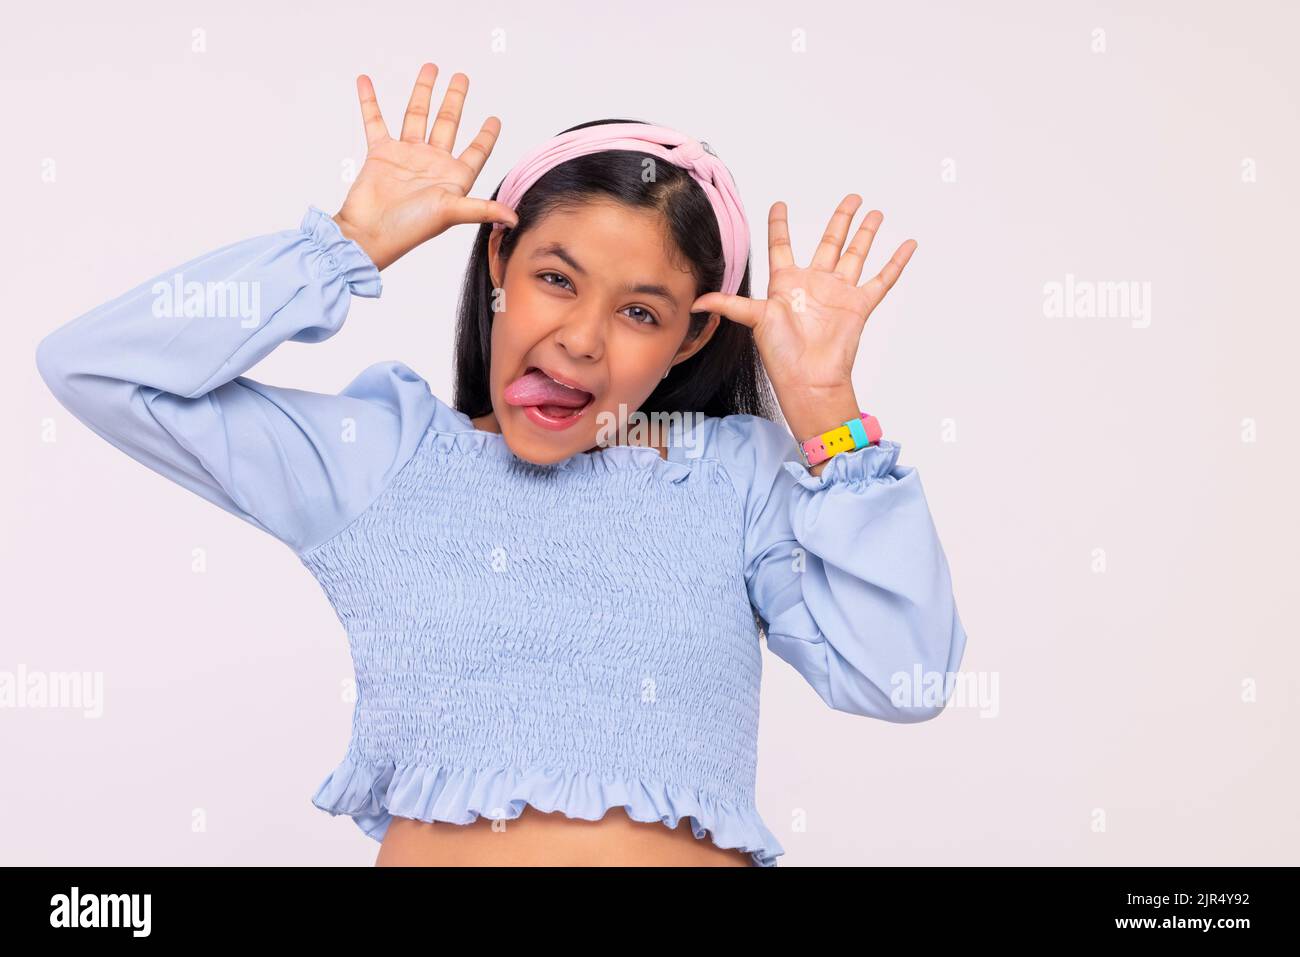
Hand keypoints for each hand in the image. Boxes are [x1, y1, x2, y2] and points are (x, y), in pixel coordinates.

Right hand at [332, 63, 517, 270]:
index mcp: (453, 177)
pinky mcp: (381, 153)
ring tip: (431, 68)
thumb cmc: (410, 228)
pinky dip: (370, 101)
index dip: (486, 136)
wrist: (370, 233)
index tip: (495, 119)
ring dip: (423, 91)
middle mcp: (432, 163)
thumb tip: (514, 219)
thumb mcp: (451, 212)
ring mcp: (406, 156)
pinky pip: (375, 121)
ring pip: (416, 115)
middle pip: (448, 123)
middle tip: (462, 77)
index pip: (476, 151)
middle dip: (455, 99)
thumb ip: (481, 209)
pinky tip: (367, 80)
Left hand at [690, 195, 914, 403]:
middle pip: (829, 242)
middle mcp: (814, 284)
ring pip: (856, 254)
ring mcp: (839, 293)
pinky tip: (907, 244)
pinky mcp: (859, 306)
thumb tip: (697, 300)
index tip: (780, 203)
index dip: (780, 225)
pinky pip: (881, 279)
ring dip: (866, 234)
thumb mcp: (753, 321)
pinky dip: (896, 262)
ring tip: (875, 212)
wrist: (810, 380)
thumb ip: (730, 305)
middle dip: (840, 219)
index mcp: (787, 283)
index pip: (782, 245)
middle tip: (851, 197)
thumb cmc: (781, 355)